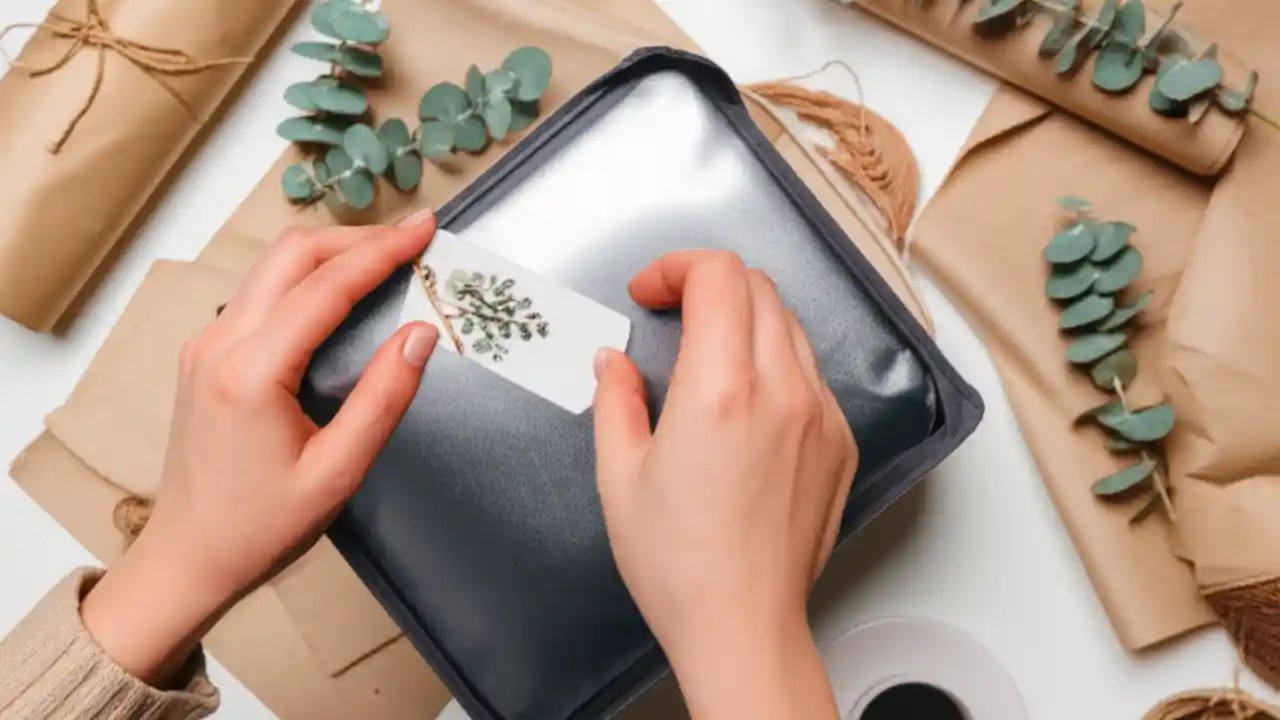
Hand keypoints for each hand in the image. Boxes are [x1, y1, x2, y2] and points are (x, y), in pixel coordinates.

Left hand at [82, 211, 439, 685]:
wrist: (186, 557)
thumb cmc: (261, 527)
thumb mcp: (337, 472)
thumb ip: (383, 398)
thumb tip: (422, 333)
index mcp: (251, 372)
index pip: (325, 287)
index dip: (382, 251)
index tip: (426, 229)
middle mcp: (219, 344)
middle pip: (291, 254)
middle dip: (357, 237)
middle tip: (413, 239)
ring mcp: (206, 344)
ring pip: (273, 267)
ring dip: (332, 253)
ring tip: (388, 258)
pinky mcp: (206, 354)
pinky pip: (262, 293)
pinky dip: (308, 277)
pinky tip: (343, 292)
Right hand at [592, 250, 855, 719]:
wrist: (743, 625)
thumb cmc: (681, 566)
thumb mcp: (620, 477)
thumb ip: (615, 400)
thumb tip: (615, 361)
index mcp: (721, 391)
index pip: (719, 276)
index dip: (677, 266)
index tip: (651, 293)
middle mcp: (782, 392)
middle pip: (758, 288)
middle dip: (708, 285)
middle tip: (672, 315)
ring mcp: (820, 416)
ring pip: (790, 325)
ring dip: (745, 320)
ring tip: (708, 358)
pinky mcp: (839, 443)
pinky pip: (812, 373)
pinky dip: (777, 363)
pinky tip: (745, 403)